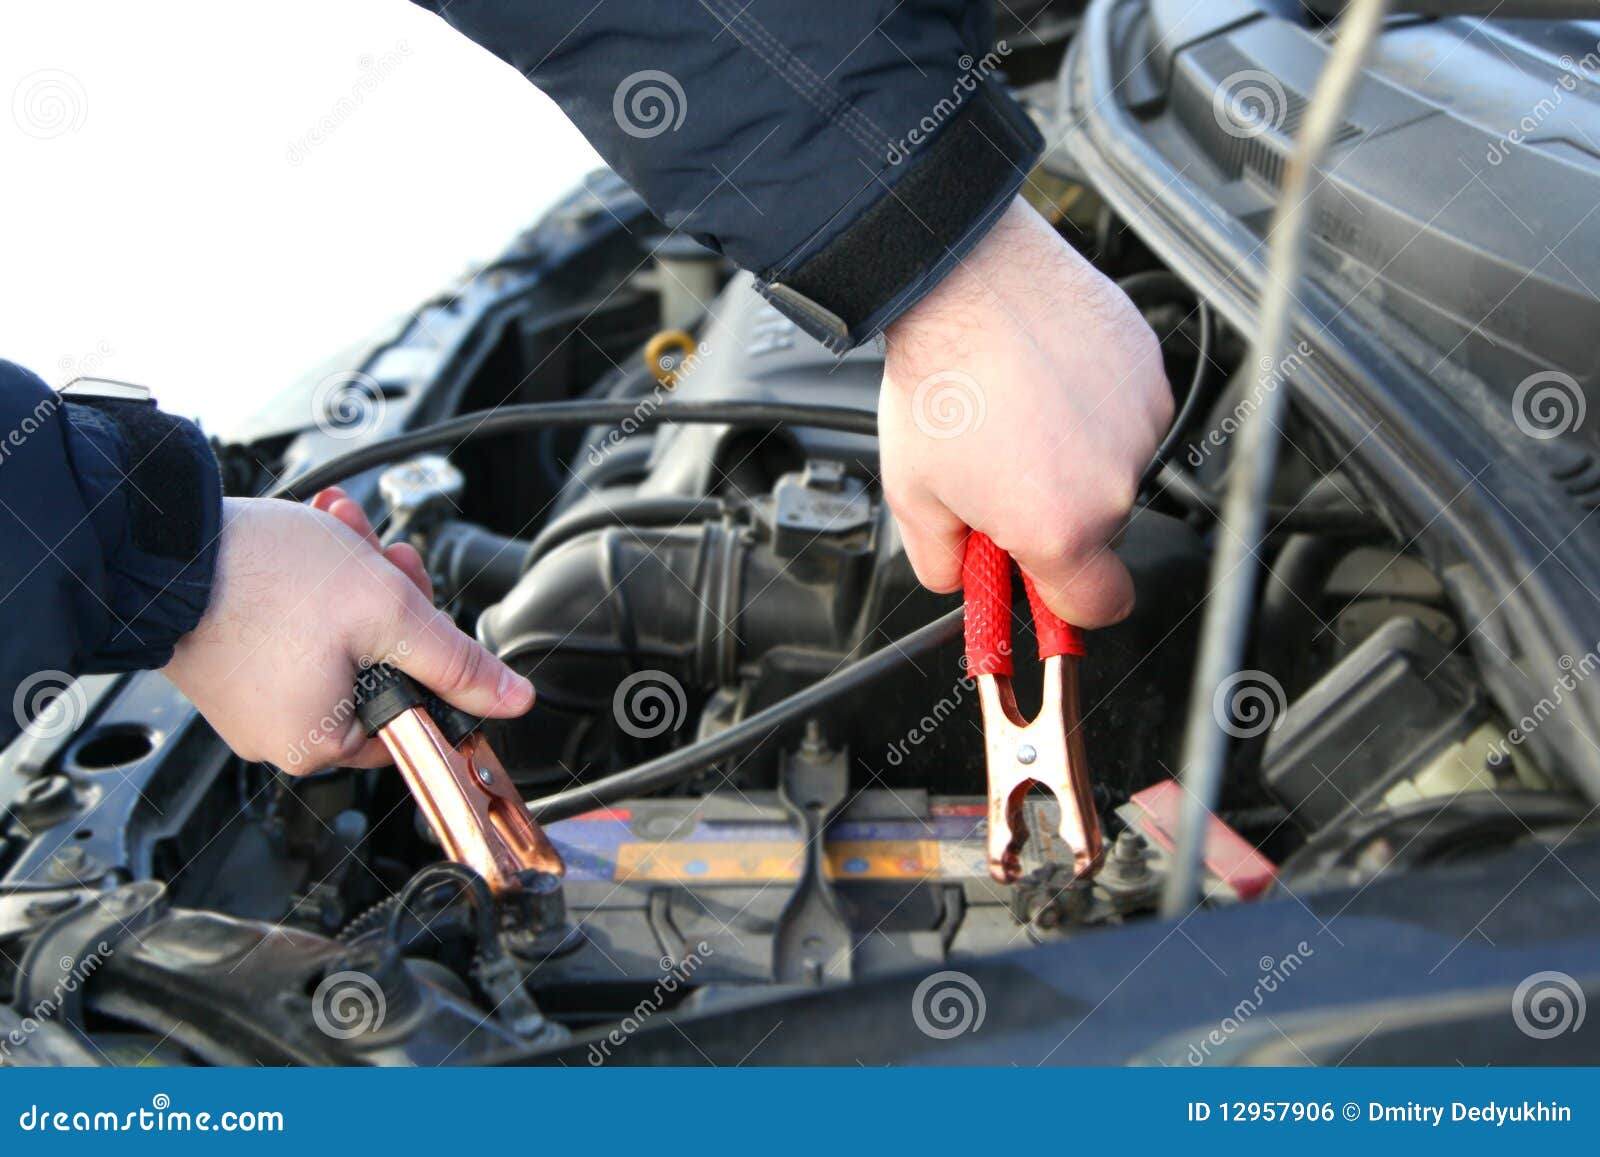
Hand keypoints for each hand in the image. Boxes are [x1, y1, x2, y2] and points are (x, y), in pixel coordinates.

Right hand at [164, 489, 533, 772]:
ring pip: (339, 640)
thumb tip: (512, 701)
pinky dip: (312, 589)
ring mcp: (251, 701)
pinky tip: (317, 545)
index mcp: (321, 744)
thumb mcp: (388, 613)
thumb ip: (458, 662)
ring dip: (354, 582)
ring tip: (347, 535)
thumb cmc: (260, 579)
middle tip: (387, 557)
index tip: (424, 610)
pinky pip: (293, 633)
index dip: (429, 657)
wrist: (166, 542)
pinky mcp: (229, 665)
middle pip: (378, 670)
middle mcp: (281, 735)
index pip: (412, 716)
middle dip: (390, 601)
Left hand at [878, 196, 1172, 626]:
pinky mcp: (1150, 373)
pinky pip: (1127, 413)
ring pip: (1113, 469)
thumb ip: (942, 562)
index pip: (1099, 606)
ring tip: (1018, 412)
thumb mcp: (912, 495)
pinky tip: (1046, 379)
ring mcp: (1141, 424)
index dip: (1068, 603)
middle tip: (1001, 470)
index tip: (1048, 585)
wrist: (967, 280)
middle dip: (1056, 514)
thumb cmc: (941, 378)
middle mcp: (1112, 483)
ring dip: (1075, 455)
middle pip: (1099, 531)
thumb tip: (960, 580)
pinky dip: (1093, 405)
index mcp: (1059, 528)